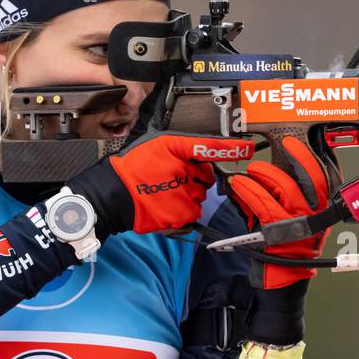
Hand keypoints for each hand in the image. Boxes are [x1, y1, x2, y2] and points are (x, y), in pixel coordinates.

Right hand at [70, 133, 251, 238]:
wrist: (110, 194)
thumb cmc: (131, 168)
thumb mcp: (155, 144)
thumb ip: (182, 147)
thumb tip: (205, 152)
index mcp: (174, 146)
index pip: (210, 146)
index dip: (231, 148)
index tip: (248, 147)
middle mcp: (181, 168)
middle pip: (206, 175)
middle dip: (194, 176)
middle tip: (171, 177)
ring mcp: (181, 192)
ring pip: (200, 195)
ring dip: (188, 194)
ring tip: (163, 191)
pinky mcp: (180, 213)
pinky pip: (193, 212)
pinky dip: (183, 210)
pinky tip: (165, 204)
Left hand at [225, 135, 341, 289]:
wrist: (283, 277)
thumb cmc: (287, 248)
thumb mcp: (295, 220)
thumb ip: (289, 198)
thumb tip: (272, 172)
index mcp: (321, 210)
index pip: (321, 177)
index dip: (307, 158)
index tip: (293, 143)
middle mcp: (314, 215)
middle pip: (306, 178)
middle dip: (286, 160)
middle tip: (265, 159)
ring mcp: (298, 222)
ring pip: (283, 186)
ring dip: (262, 173)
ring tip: (249, 173)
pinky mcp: (279, 230)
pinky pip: (263, 202)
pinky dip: (248, 190)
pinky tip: (238, 185)